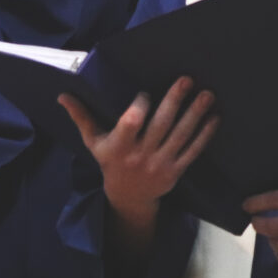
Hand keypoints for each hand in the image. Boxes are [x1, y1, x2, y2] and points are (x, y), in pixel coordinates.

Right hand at [59, 77, 216, 251]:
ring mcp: (161, 163)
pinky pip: (193, 151)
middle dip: (174, 102)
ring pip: (180, 136)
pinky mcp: (176, 170)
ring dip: (195, 114)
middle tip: (186, 80)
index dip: (139, 108)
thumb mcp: (92, 141)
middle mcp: (140, 155)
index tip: (145, 92)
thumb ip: (81, 116)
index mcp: (118, 146)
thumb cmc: (109, 162)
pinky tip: (214, 118)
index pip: (130, 124)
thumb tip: (63, 95)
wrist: (129, 196)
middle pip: (160, 126)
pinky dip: (204, 135)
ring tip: (206, 94)